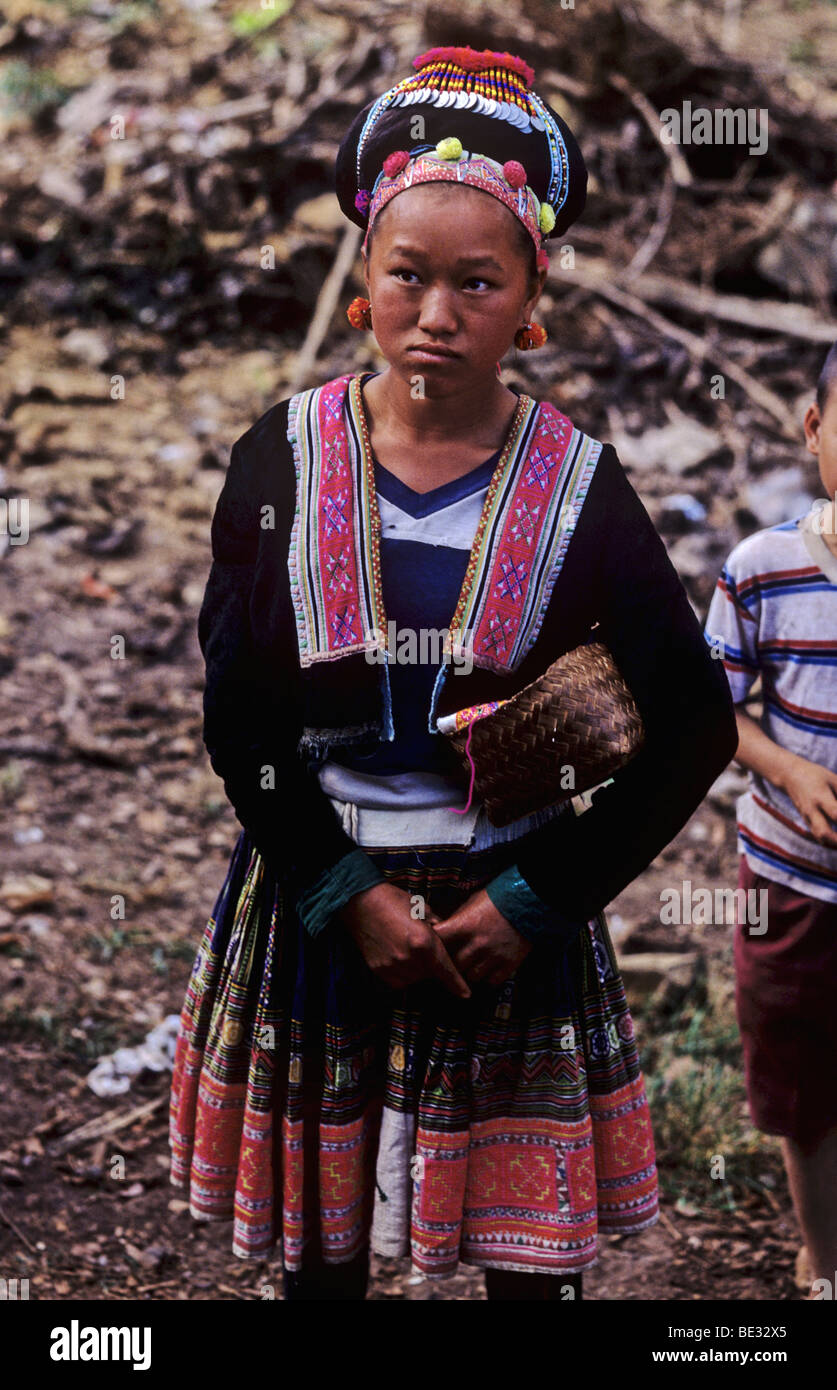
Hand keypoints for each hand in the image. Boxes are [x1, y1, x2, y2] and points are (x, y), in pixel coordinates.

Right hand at [338, 881, 470, 997]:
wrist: (361, 903)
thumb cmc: (393, 901)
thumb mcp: (423, 909)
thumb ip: (438, 927)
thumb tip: (449, 939)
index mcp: (424, 943)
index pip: (446, 970)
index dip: (457, 984)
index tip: (465, 994)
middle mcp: (410, 959)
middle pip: (430, 974)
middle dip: (431, 963)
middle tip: (421, 944)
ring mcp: (393, 966)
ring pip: (414, 978)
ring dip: (417, 968)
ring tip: (406, 946)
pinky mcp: (379, 970)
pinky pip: (398, 979)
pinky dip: (402, 971)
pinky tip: (397, 954)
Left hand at [432, 888, 531, 988]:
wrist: (526, 902)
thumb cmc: (496, 900)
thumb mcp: (470, 903)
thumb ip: (456, 921)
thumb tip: (440, 932)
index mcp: (464, 925)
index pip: (438, 941)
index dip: (434, 945)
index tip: (433, 947)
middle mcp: (477, 943)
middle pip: (453, 964)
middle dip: (451, 963)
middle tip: (451, 961)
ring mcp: (493, 956)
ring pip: (471, 977)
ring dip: (469, 972)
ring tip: (471, 965)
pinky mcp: (508, 964)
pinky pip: (491, 982)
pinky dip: (487, 978)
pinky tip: (486, 969)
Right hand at [782, 754, 836, 847]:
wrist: (790, 777)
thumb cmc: (816, 776)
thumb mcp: (833, 779)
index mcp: (820, 796)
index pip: (836, 814)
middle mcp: (812, 810)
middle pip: (824, 832)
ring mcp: (807, 817)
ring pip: (820, 837)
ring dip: (835, 842)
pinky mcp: (807, 821)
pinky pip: (818, 835)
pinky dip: (830, 839)